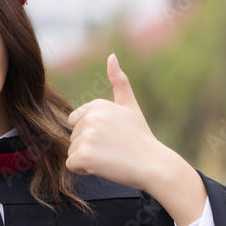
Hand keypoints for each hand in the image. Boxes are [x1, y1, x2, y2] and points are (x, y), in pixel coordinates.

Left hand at [66, 54, 208, 225]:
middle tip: (113, 148)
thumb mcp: (130, 106)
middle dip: (88, 146)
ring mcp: (87, 136)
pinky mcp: (84, 156)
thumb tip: (111, 56)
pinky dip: (83, 169)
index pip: (76, 121)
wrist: (154, 165)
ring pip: (72, 151)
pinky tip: (104, 166)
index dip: (91, 132)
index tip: (111, 136)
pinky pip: (71, 165)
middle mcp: (91, 118)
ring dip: (87, 158)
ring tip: (110, 157)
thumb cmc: (141, 137)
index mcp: (98, 105)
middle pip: (73, 136)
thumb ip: (119, 82)